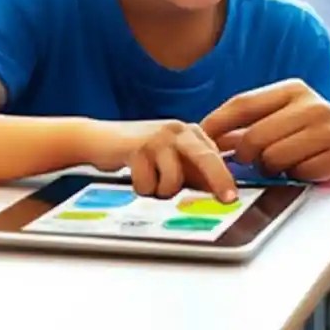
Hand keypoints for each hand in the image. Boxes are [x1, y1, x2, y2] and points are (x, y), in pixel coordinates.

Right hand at [82, 120, 236, 202]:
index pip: (215, 156)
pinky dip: (141, 187)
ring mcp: (158, 137)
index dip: (224, 178)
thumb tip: (213, 192)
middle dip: (218, 181)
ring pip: (174, 179)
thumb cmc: (139, 153)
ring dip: (161, 190)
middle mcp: (178, 130)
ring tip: (150, 181)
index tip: (231, 197)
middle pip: (206, 158)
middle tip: (227, 199)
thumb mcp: (170, 159)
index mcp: (190, 132)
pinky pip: (148, 183)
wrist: (99, 138)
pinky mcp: (137, 147)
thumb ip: (191, 171)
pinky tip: (134, 175)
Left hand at [201, 79, 329, 182]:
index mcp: (293, 90)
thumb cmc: (322, 135)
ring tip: (291, 163)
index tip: (200, 140)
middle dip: (247, 157)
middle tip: (257, 161)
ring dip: (275, 169)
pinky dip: (298, 177)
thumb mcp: (291, 118)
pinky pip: (297, 174)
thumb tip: (208, 135)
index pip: (242, 104)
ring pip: (272, 159)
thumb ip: (254, 123)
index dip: (216, 124)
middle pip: (253, 137)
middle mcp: (310, 105)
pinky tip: (311, 169)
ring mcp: (327, 130)